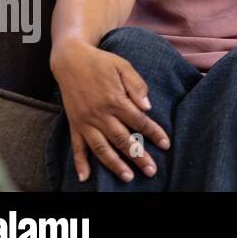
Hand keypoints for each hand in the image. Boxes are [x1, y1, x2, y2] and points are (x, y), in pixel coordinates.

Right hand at [50, 39, 170, 182]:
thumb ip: (136, 86)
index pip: (139, 121)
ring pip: (101, 147)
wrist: (70, 60)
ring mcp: (85, 121)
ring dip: (114, 164)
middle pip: (122, 139)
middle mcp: (99, 114)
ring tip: (127, 177)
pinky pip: (76, 146)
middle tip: (151, 170)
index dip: (154, 133)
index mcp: (115, 100)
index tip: (166, 144)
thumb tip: (148, 107)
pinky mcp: (74, 124)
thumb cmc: (101, 62)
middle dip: (138, 156)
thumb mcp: (123, 66)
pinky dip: (79, 163)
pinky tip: (84, 177)